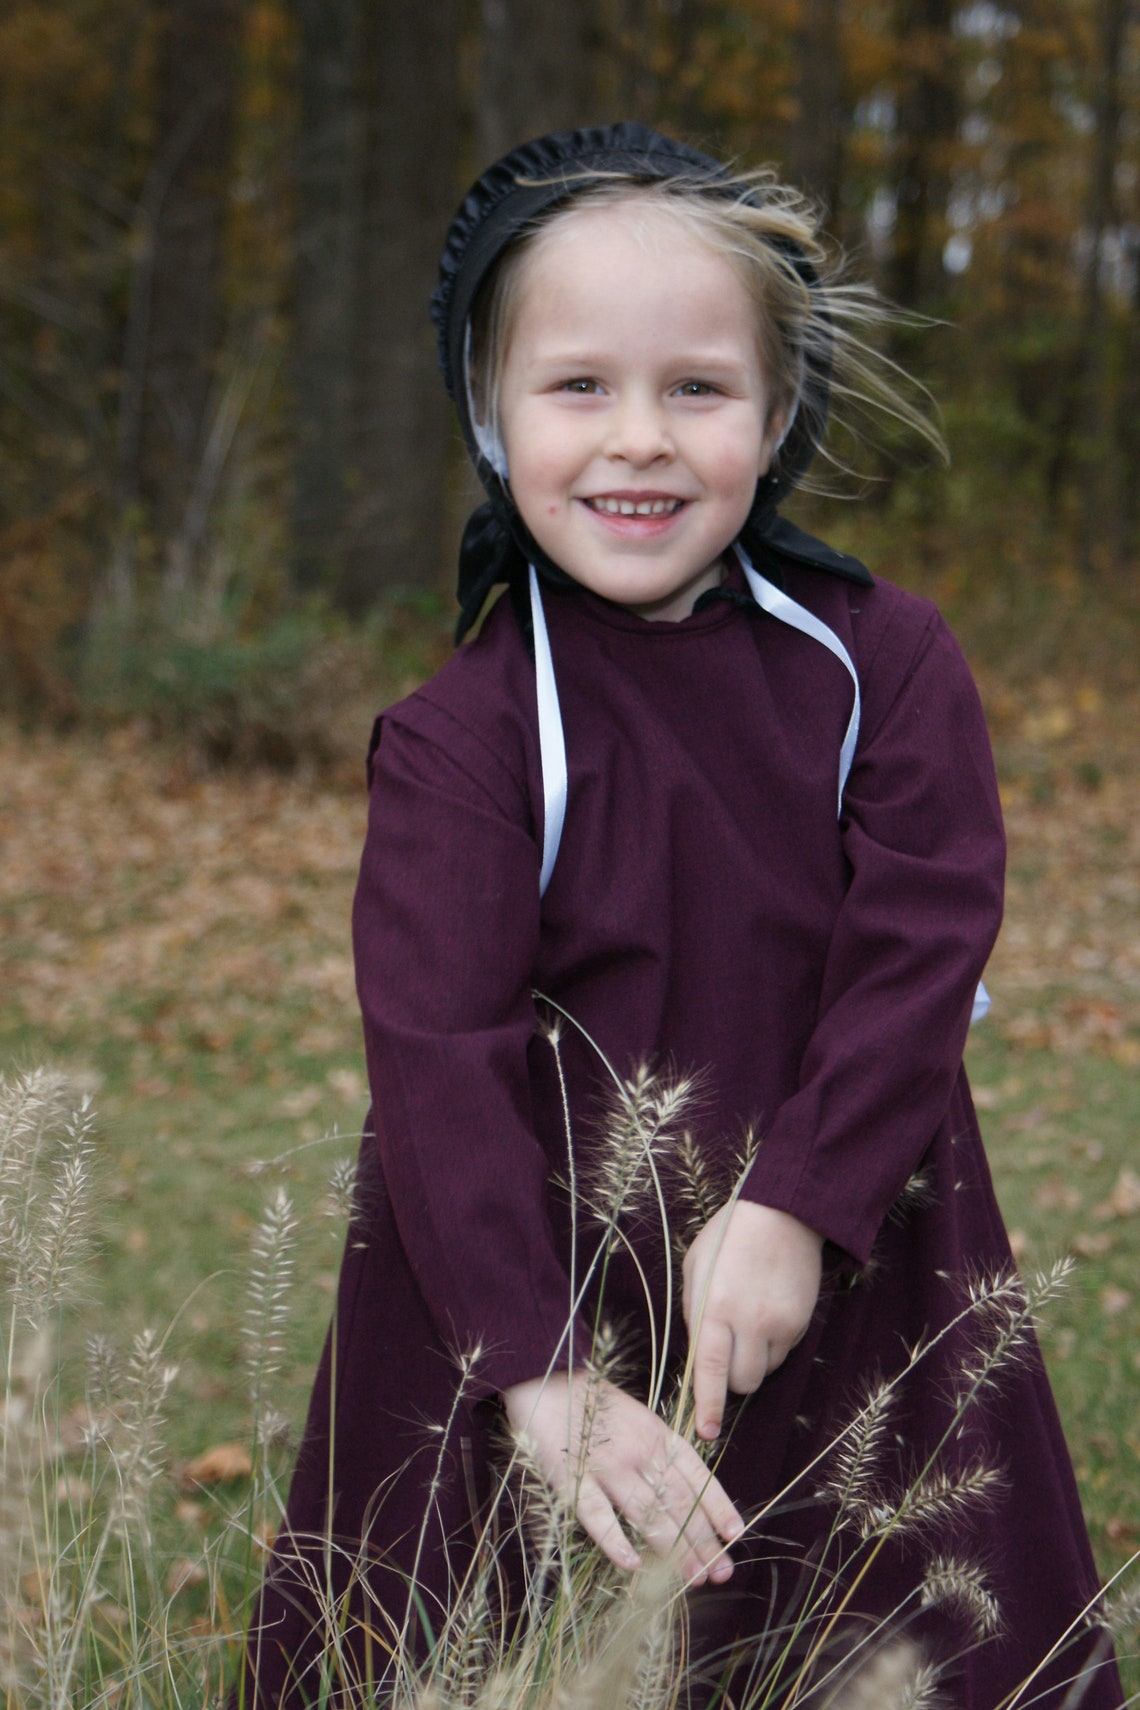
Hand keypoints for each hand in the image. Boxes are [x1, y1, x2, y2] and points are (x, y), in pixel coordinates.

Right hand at [501, 1370, 743, 1585]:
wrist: (545, 1377)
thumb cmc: (593, 1404)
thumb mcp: (638, 1417)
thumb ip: (659, 1451)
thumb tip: (687, 1494)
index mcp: (656, 1433)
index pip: (696, 1474)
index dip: (718, 1505)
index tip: (735, 1535)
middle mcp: (638, 1450)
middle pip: (678, 1500)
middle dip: (703, 1539)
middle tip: (720, 1572)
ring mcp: (606, 1465)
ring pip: (648, 1512)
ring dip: (674, 1548)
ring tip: (693, 1577)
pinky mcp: (572, 1478)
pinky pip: (597, 1514)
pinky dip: (615, 1541)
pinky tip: (632, 1565)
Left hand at [683, 1201, 822, 1441]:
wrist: (783, 1212)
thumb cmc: (729, 1237)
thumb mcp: (697, 1267)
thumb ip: (695, 1313)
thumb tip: (700, 1354)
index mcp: (715, 1307)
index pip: (711, 1370)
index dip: (708, 1406)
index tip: (706, 1433)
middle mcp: (750, 1322)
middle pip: (742, 1382)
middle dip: (732, 1379)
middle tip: (727, 1350)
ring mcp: (780, 1324)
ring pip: (765, 1370)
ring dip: (754, 1359)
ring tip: (749, 1321)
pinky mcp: (801, 1322)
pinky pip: (783, 1352)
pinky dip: (772, 1344)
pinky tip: (768, 1311)